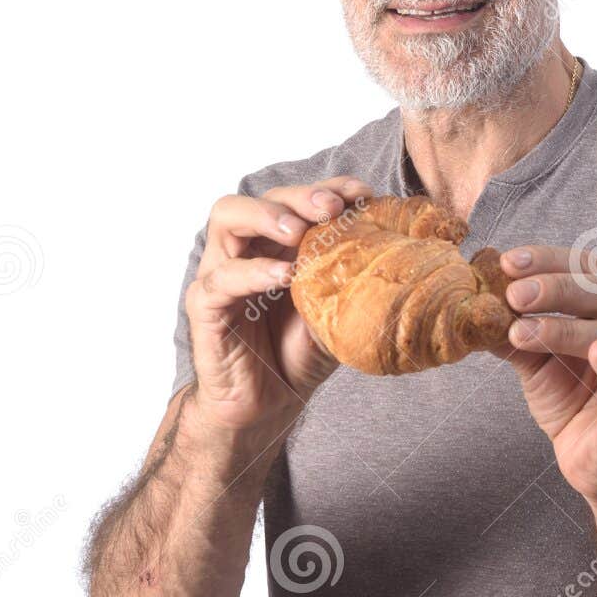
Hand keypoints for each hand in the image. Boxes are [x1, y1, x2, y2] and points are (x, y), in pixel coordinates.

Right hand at [185, 177, 373, 434]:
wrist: (268, 407)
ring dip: (267, 216)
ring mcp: (220, 275)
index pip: (295, 200)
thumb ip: (347, 280)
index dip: (328, 189)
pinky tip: (284, 275)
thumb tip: (391, 249)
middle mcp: (244, 251)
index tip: (362, 194)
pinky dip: (254, 271)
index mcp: (275, 246)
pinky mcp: (205, 307)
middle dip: (299, 196)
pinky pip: (222, 278)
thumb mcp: (334, 312)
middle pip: (261, 198)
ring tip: (300, 231)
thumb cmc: (297, 356)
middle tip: (332, 208)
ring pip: (227, 219)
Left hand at [492, 243, 596, 509]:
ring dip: (566, 330)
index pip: (592, 269)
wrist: (594, 467)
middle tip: (514, 293)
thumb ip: (515, 331)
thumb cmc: (574, 404)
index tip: (508, 262)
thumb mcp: (536, 362)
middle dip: (558, 288)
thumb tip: (474, 301)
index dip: (550, 261)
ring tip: (522, 331)